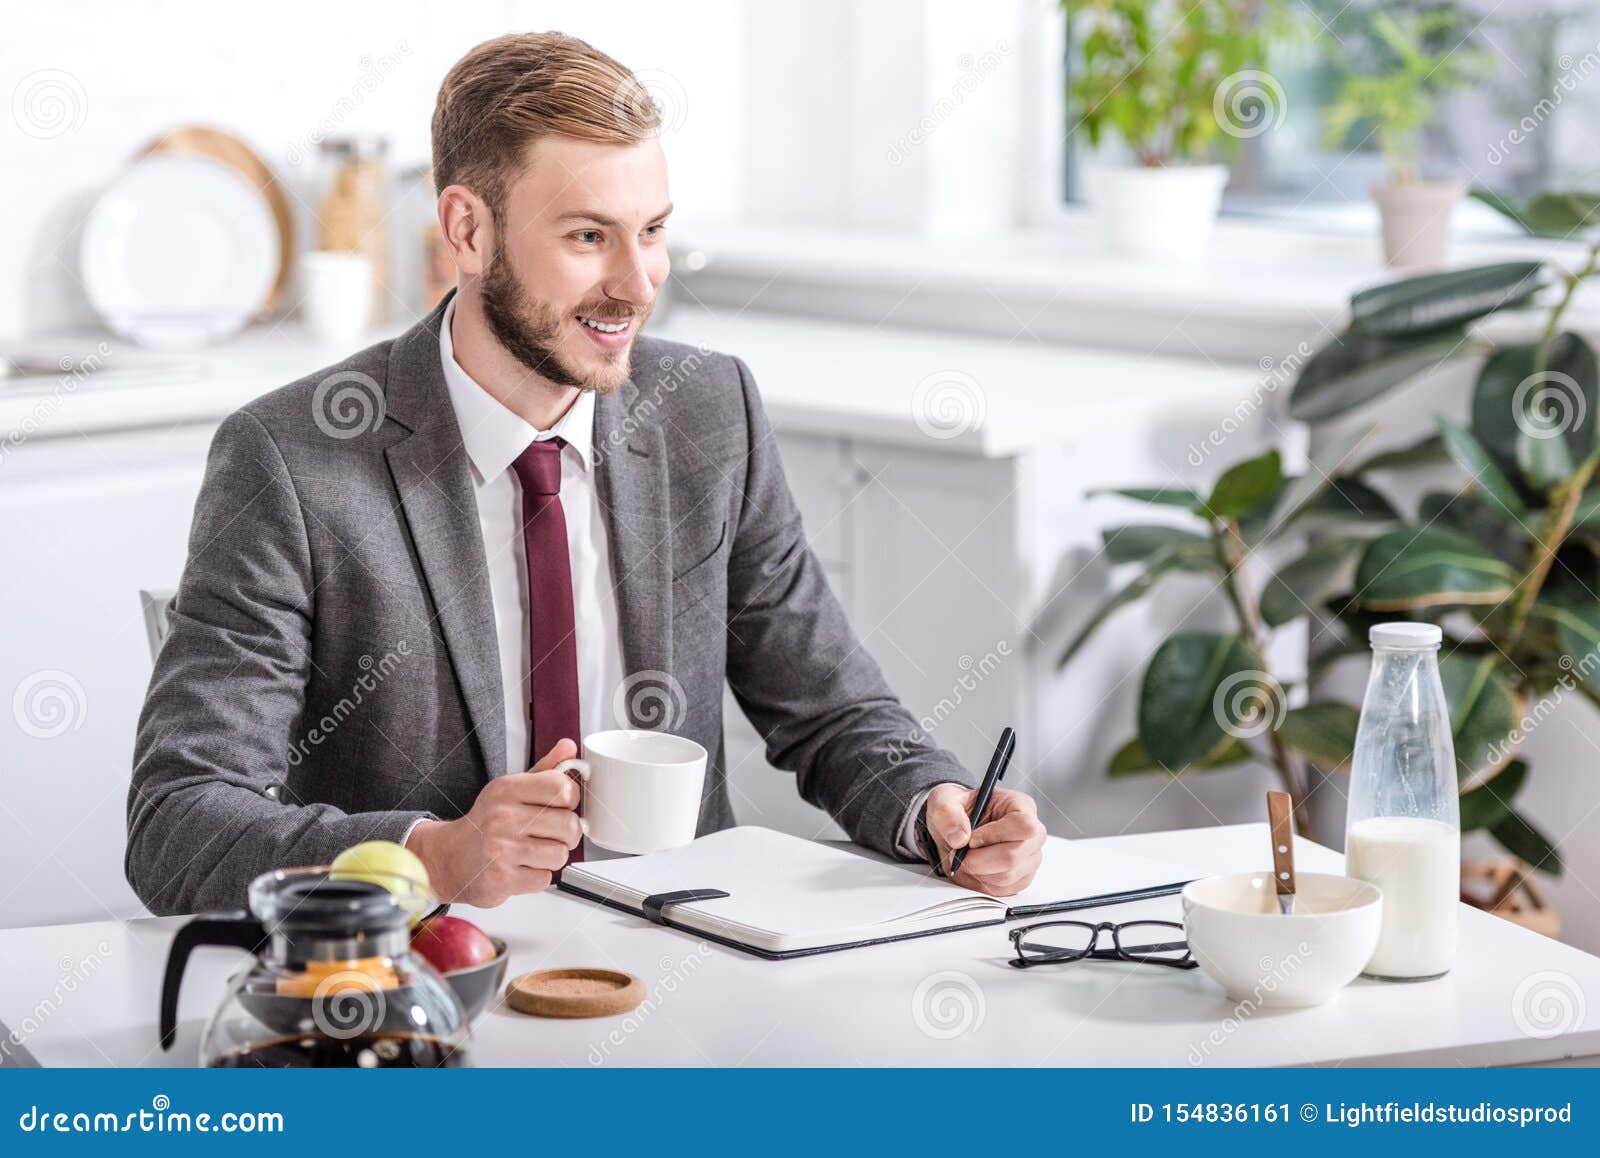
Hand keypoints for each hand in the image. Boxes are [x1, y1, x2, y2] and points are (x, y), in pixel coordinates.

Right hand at [405, 739, 583, 906]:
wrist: (450, 857)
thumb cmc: (487, 823)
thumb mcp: (511, 789)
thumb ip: (544, 770)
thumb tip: (569, 746)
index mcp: (508, 789)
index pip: (562, 787)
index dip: (571, 799)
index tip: (563, 805)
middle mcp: (503, 816)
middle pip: (568, 825)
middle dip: (568, 834)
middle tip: (552, 834)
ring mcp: (501, 848)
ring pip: (560, 854)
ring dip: (553, 856)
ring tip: (534, 851)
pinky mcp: (501, 878)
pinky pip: (545, 878)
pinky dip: (538, 876)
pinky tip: (522, 867)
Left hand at [923, 783, 1044, 896]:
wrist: (956, 829)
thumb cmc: (957, 810)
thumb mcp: (944, 801)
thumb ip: (947, 813)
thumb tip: (960, 838)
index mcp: (1021, 806)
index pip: (1024, 825)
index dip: (996, 835)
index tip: (971, 839)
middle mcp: (1031, 835)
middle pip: (1014, 856)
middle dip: (979, 859)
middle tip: (958, 853)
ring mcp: (1029, 860)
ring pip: (1006, 877)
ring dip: (976, 872)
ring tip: (963, 858)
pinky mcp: (1019, 880)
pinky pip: (1001, 890)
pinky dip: (979, 883)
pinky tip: (971, 868)